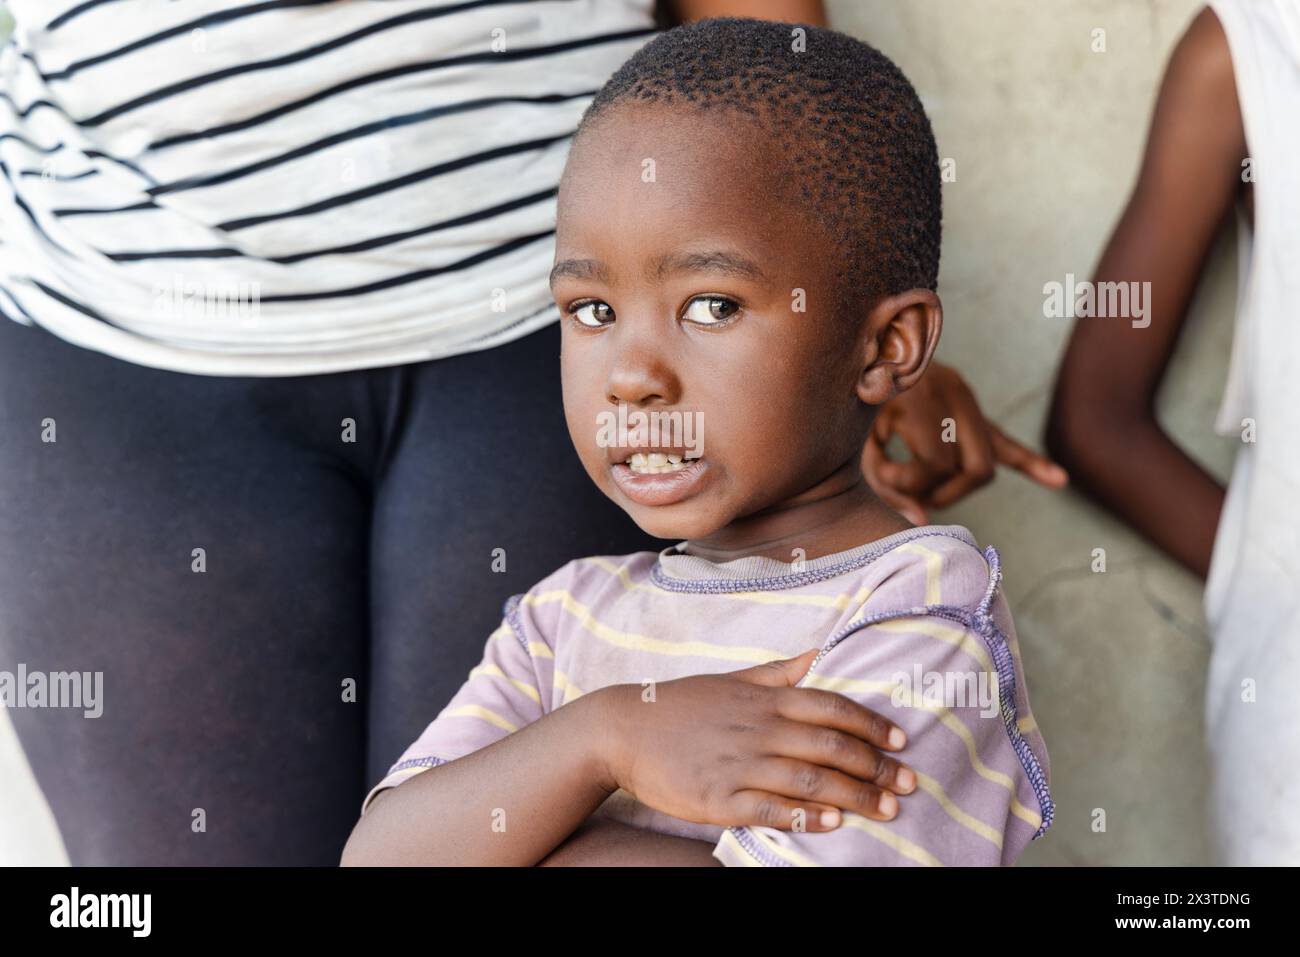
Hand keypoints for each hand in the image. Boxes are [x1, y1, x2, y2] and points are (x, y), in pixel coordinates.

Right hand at [593, 649, 915, 832]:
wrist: (622, 730)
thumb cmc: (681, 705)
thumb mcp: (730, 679)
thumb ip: (778, 672)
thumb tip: (820, 654)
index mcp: (763, 699)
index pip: (831, 707)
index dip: (870, 723)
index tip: (900, 740)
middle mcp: (758, 729)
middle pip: (831, 747)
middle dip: (876, 766)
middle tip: (909, 783)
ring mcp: (739, 764)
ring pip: (810, 780)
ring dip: (855, 795)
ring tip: (887, 808)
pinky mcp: (718, 797)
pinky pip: (771, 808)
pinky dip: (805, 815)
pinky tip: (832, 823)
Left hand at [863, 362, 1067, 522]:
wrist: (867, 354)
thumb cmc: (855, 402)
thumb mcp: (856, 440)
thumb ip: (882, 483)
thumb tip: (922, 523)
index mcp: (920, 395)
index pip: (936, 463)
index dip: (910, 482)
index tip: (884, 473)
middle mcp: (952, 393)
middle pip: (975, 467)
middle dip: (945, 491)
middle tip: (913, 491)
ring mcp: (967, 399)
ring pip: (989, 461)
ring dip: (962, 486)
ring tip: (930, 490)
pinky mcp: (972, 410)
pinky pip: (1005, 442)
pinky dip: (1030, 463)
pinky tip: (1058, 480)